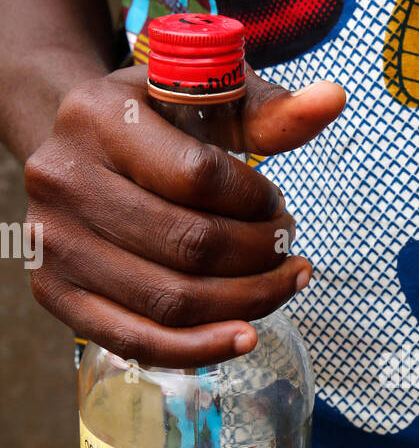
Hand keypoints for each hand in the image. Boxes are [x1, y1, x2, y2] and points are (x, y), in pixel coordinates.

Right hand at [24, 64, 344, 364]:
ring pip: (172, 300)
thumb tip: (334, 99)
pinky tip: (245, 336)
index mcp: (97, 116)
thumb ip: (270, 112)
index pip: (199, 176)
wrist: (78, 152)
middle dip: (261, 256)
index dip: (257, 201)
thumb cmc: (155, 126)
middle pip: (190, 245)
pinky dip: (200, 349)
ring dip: (247, 302)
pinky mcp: (55, 294)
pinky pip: (137, 340)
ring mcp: (54, 243)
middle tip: (289, 249)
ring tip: (282, 283)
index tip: (276, 206)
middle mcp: (63, 179)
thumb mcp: (205, 102)